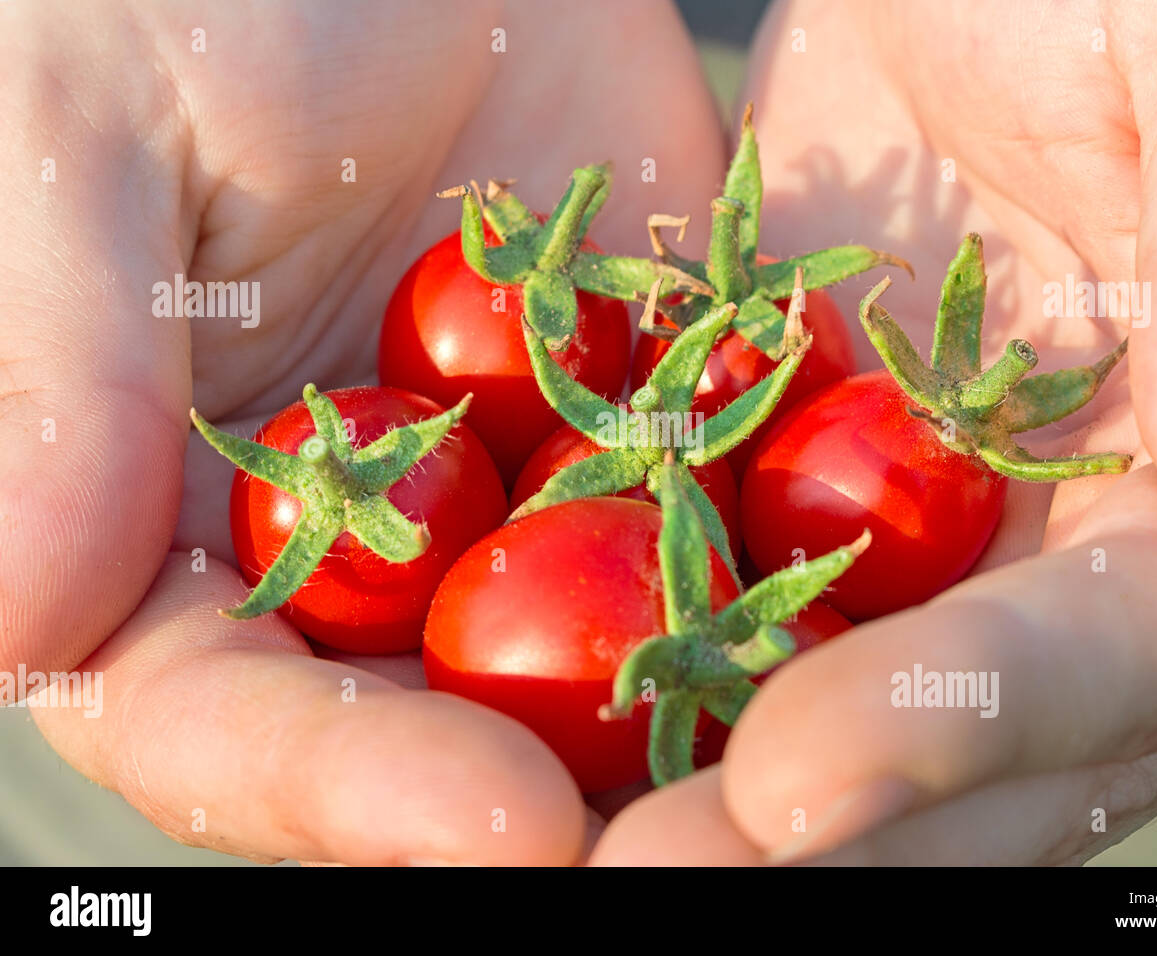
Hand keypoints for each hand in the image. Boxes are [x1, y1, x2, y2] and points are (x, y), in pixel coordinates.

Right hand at [1, 0, 724, 864]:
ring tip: (797, 798)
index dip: (344, 786)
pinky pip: (710, 526)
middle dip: (538, 808)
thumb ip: (55, 375)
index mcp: (163, 531)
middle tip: (680, 860)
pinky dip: (779, 585)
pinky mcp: (635, 430)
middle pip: (422, 739)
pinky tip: (870, 647)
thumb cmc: (178, 1)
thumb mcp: (87, 145)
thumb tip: (22, 617)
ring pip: (582, 668)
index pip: (226, 714)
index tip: (498, 827)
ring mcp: (503, 505)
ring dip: (686, 739)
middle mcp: (340, 556)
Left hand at [591, 0, 1156, 864]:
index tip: (793, 784)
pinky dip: (651, 675)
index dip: (963, 723)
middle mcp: (1090, 563)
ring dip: (706, 795)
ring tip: (560, 850)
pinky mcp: (822, 505)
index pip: (1122, 655)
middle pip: (973, 755)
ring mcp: (948, 551)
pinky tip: (528, 734)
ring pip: (842, 716)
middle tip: (635, 877)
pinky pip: (737, 613)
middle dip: (812, 828)